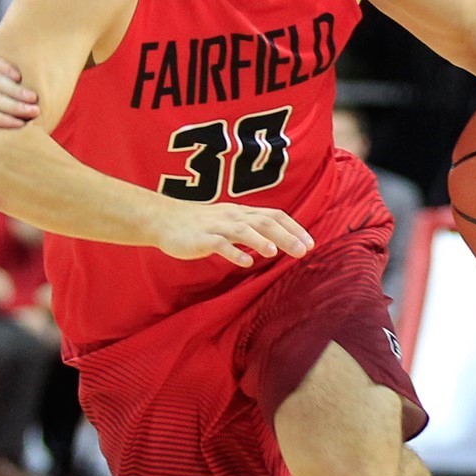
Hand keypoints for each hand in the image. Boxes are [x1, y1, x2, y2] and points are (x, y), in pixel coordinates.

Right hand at [151, 201, 312, 267]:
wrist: (165, 220)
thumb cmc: (200, 224)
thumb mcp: (229, 222)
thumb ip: (251, 229)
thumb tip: (277, 241)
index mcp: (242, 213)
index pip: (274, 215)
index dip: (293, 227)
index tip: (311, 242)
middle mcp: (233, 217)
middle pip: (263, 222)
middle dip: (285, 235)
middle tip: (304, 250)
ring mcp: (217, 227)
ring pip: (242, 230)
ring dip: (259, 240)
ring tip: (275, 252)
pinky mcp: (201, 238)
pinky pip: (219, 244)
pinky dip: (233, 252)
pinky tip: (245, 262)